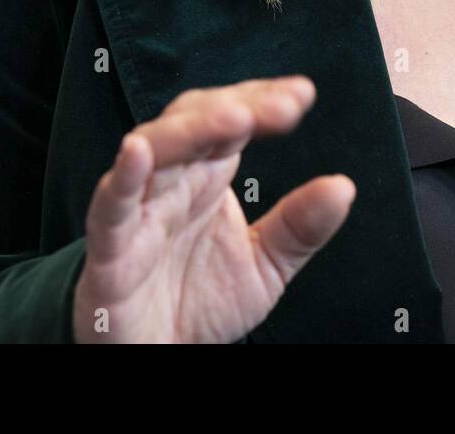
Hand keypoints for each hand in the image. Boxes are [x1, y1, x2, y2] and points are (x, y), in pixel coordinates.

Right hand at [71, 75, 354, 342]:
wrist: (156, 360)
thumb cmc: (200, 303)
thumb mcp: (265, 267)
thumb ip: (300, 228)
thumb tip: (343, 186)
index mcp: (208, 176)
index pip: (232, 119)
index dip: (262, 100)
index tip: (303, 93)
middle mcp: (173, 182)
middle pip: (194, 121)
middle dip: (236, 106)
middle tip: (281, 107)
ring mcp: (140, 211)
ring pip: (155, 149)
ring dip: (192, 128)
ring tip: (234, 117)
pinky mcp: (111, 251)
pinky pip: (111, 207)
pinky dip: (123, 177)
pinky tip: (137, 151)